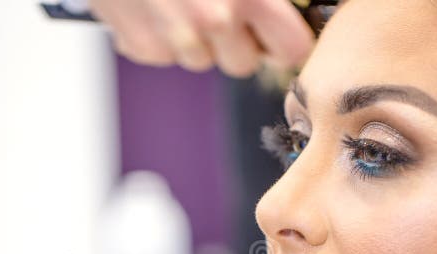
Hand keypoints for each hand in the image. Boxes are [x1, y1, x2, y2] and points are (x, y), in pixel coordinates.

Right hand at [89, 0, 314, 76]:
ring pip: (201, 61)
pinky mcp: (144, 46)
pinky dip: (159, 36)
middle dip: (235, 43)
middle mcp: (215, 21)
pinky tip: (153, 5)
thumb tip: (281, 9)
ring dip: (195, 39)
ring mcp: (177, 39)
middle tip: (218, 7)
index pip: (292, 50)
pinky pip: (164, 56)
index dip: (284, 43)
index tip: (275, 34)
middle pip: (243, 64)